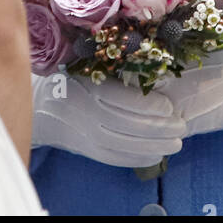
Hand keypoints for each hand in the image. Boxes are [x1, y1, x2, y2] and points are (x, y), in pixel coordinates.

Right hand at [31, 73, 185, 168]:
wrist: (40, 104)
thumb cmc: (71, 77)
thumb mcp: (88, 64)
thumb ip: (115, 68)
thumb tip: (157, 73)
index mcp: (84, 83)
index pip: (121, 99)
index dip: (149, 106)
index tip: (170, 107)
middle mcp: (82, 109)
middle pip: (126, 125)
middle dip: (159, 129)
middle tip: (182, 127)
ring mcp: (82, 132)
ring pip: (122, 144)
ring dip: (153, 146)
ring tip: (175, 143)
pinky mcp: (83, 147)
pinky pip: (113, 157)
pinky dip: (137, 158)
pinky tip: (155, 154)